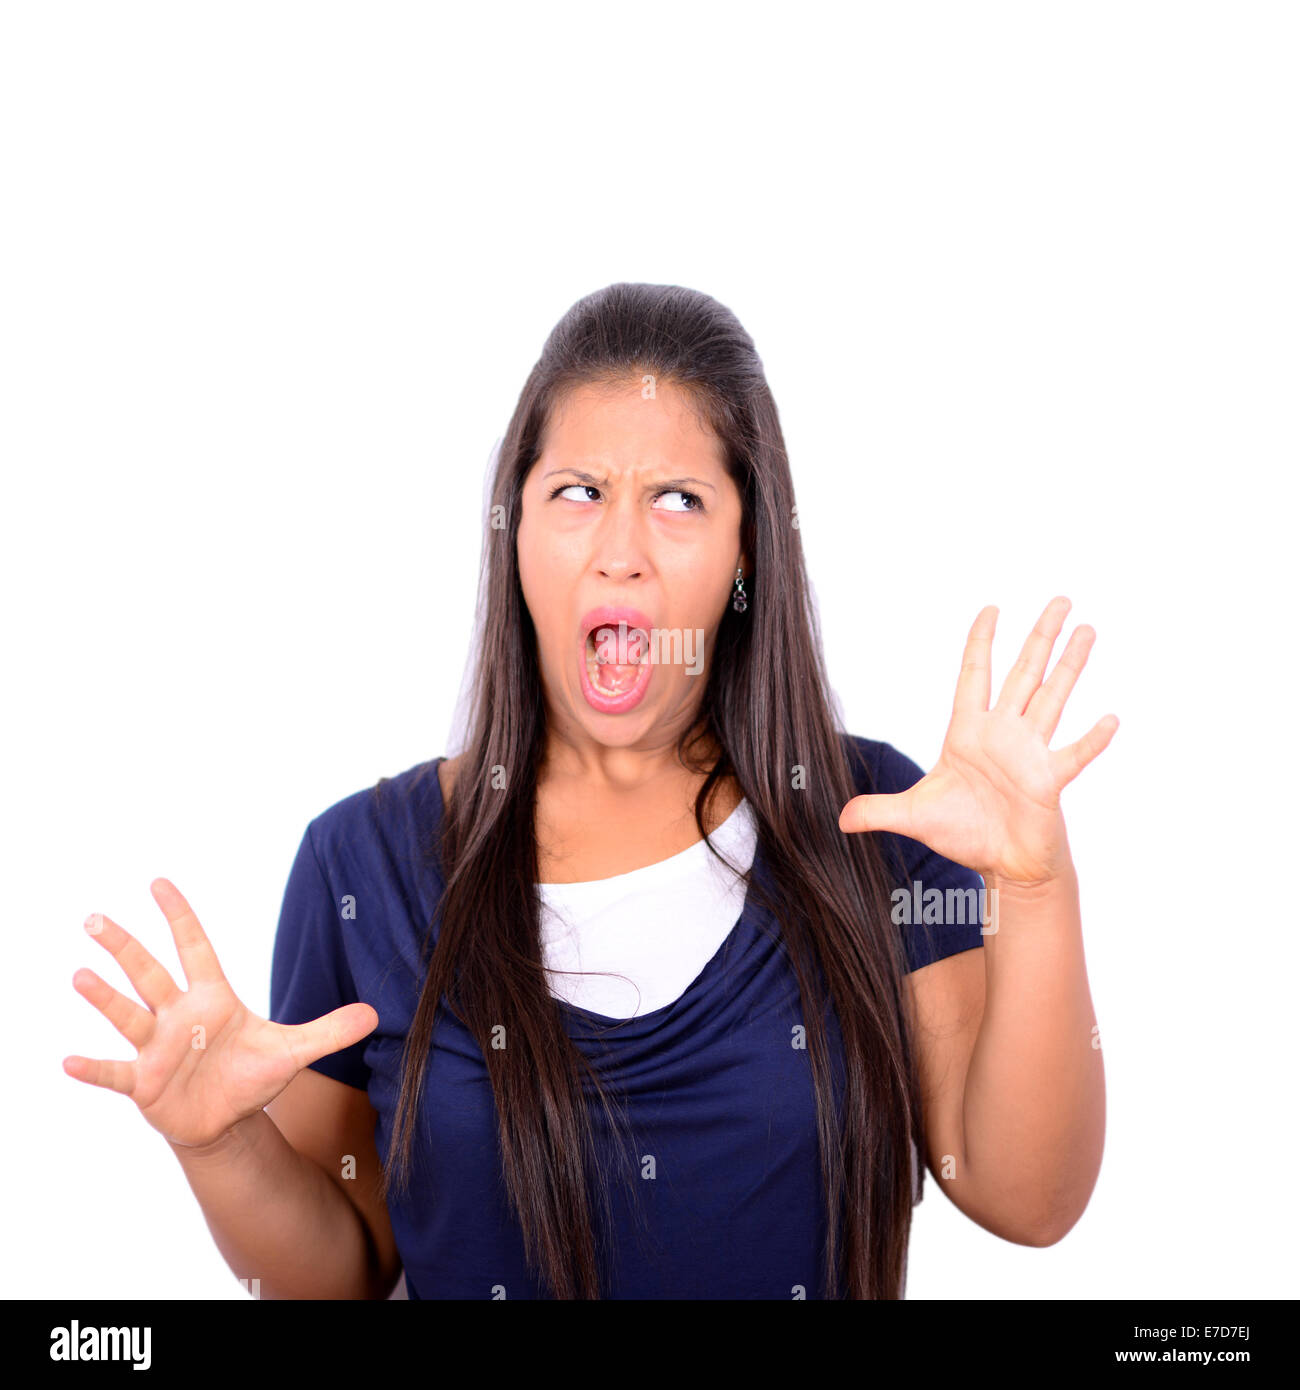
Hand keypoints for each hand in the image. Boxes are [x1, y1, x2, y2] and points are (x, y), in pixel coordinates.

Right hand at [64, 878, 376, 1150]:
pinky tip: (69, 1061)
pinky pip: (115, 1073)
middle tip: (95, 918)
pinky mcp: (143, 1084)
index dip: (179, 916)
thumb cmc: (252, 1076)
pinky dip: (94, 1069)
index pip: (195, 948)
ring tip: (81, 975)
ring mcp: (156, 1048)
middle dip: (124, 947)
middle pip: (148, 973)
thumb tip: (376, 1013)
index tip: (158, 882)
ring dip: (104, 998)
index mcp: (213, 999)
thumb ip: (330, 1031)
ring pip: (127, 1015)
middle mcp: (178, 1016)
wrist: (226, 1121)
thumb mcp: (293, 1052)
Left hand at [838, 596, 1117, 885]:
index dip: (981, 642)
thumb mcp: (913, 816)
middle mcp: (1003, 734)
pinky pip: (1074, 754)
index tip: (992, 607)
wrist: (1002, 867)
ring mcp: (1030, 754)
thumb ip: (877, 811)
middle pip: (1023, 673)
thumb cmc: (965, 835)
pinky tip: (1110, 717)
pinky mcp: (1050, 780)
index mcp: (968, 732)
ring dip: (1069, 665)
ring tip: (1088, 629)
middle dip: (1040, 636)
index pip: (975, 675)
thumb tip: (838, 818)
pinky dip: (1092, 738)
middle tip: (1061, 599)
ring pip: (1052, 697)